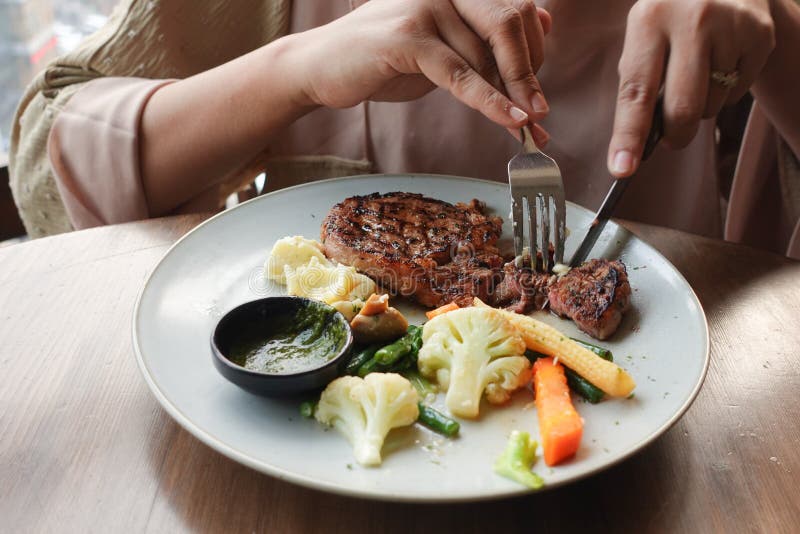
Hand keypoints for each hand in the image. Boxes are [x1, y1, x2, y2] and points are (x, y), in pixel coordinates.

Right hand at [290, 0, 552, 144]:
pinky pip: (460, 73)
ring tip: (524, 128)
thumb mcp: (443, 44)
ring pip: (485, 54)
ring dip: (509, 96)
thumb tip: (545, 23)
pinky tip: (510, 120)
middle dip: (529, 72)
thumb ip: (485, 35)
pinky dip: (489, 100)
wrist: (320, 66)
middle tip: (541, 112)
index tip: (538, 93)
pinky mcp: (406, 37)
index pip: (515, 11)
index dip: (533, 53)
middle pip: (509, 21)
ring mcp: (424, 7)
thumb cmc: (383, 58)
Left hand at [608, 0, 775, 176]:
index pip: (636, 92)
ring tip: (699, 75)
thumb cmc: (671, 22)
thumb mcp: (645, 39)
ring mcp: (731, 24)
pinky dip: (726, 92)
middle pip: (683, 109)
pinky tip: (722, 63)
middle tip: (672, 138)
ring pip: (712, 104)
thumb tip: (633, 148)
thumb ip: (639, 86)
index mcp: (649, 20)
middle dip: (675, 136)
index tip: (622, 169)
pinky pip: (738, 93)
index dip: (629, 136)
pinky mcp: (760, 34)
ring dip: (702, 107)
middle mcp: (692, 18)